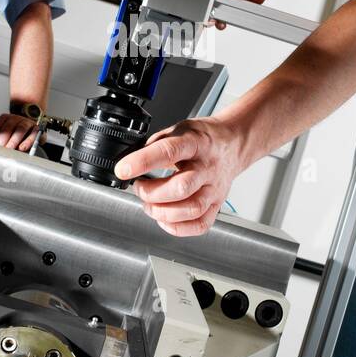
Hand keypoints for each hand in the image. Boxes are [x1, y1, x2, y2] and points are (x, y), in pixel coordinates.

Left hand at [0, 113, 38, 151]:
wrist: (29, 126)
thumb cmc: (12, 132)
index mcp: (3, 119)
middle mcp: (14, 119)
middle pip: (7, 128)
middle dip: (2, 141)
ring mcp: (26, 123)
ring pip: (20, 130)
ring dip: (13, 141)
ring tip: (9, 149)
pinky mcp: (36, 129)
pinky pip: (33, 134)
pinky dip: (28, 141)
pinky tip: (22, 148)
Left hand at [115, 116, 245, 235]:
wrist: (233, 144)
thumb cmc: (202, 138)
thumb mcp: (178, 129)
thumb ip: (155, 143)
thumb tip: (130, 160)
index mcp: (195, 142)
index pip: (169, 151)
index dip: (143, 162)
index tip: (122, 170)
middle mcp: (207, 167)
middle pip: (181, 187)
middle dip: (152, 193)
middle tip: (139, 188)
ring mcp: (214, 188)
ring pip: (191, 209)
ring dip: (163, 212)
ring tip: (150, 206)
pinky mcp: (217, 204)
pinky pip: (201, 224)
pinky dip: (178, 228)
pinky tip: (166, 219)